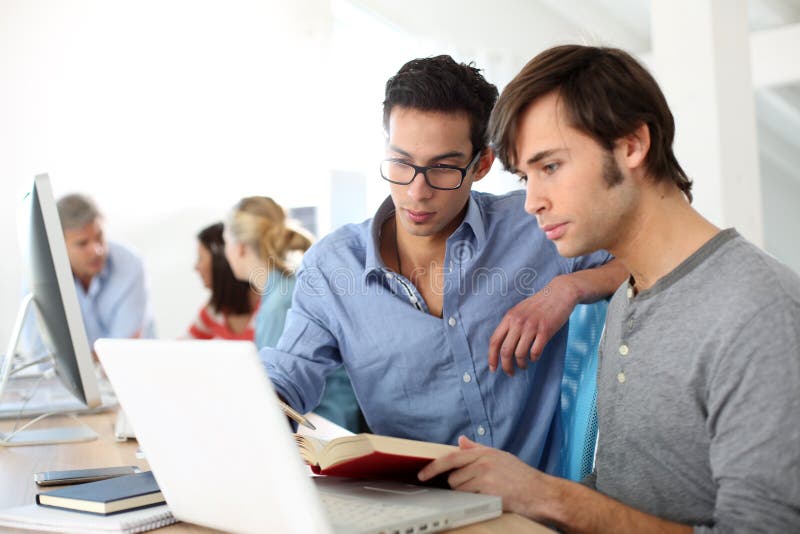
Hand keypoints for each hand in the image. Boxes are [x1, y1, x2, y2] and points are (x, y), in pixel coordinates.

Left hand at [418, 436, 546, 516]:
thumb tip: (461, 441)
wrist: (542, 493)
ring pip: (459, 489)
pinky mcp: (490, 491)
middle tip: (470, 489)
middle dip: (456, 486)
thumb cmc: (523, 477)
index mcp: (485, 452)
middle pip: (453, 476)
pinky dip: (474, 502)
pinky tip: (489, 499)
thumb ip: (478, 449)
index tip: (423, 473)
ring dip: (466, 495)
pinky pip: (470, 499)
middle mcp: (484, 462)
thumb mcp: (500, 457)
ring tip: (484, 494)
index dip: (434, 466)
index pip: (451, 457)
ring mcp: (486, 476)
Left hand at [488, 275, 577, 374]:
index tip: (493, 368)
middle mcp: (518, 322)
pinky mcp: (545, 331)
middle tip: (510, 373)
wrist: (559, 293)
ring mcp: (532, 326)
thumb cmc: (539, 304)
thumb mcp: (520, 310)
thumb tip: (502, 345)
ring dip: (521, 364)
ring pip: (520, 354)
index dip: (492, 357)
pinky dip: (534, 358)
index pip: (495, 341)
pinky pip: (535, 351)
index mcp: (509, 317)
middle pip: (506, 351)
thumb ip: (511, 324)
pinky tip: (534, 357)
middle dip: (506, 366)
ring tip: (523, 366)